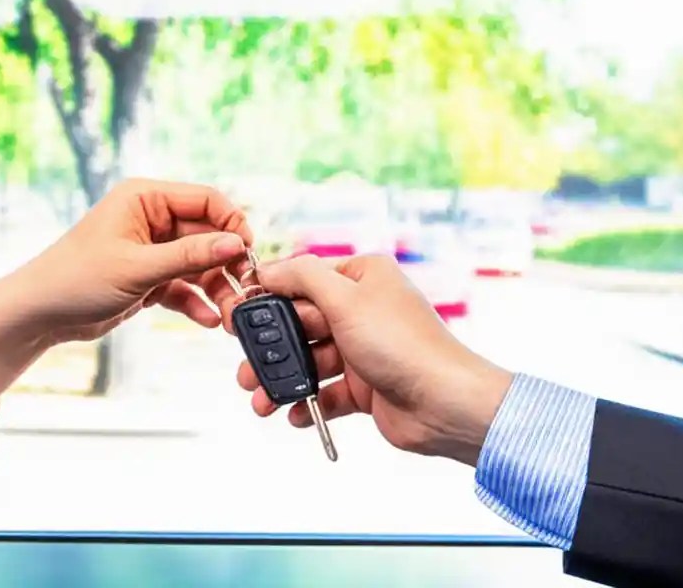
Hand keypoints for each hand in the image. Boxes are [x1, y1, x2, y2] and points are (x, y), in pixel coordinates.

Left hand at [5, 178, 253, 343]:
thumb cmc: (76, 279)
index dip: (232, 224)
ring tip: (230, 315)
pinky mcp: (149, 278)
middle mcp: (151, 219)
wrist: (39, 314)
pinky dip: (197, 302)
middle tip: (245, 292)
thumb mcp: (138, 267)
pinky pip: (184, 286)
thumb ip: (190, 255)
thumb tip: (235, 244)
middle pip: (208, 235)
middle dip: (226, 265)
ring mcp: (152, 249)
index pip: (206, 200)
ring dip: (216, 288)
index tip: (247, 253)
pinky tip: (208, 320)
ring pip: (200, 264)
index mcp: (145, 198)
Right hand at [220, 254, 512, 465]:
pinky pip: (328, 393)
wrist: (444, 404)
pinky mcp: (368, 386)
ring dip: (284, 381)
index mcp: (364, 278)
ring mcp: (365, 349)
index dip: (271, 299)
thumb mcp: (346, 298)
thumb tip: (266, 268)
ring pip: (311, 362)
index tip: (239, 317)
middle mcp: (364, 310)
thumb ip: (302, 277)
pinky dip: (308, 404)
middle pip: (303, 325)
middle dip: (272, 349)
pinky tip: (294, 414)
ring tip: (262, 401)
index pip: (305, 280)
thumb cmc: (403, 344)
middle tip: (245, 369)